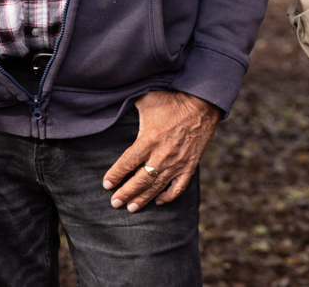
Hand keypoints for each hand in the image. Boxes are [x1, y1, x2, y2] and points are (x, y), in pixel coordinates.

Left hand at [101, 91, 221, 211]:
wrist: (202, 103)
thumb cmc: (172, 100)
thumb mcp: (146, 100)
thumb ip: (130, 108)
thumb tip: (114, 105)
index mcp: (149, 139)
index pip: (127, 163)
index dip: (115, 175)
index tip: (106, 184)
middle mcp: (162, 154)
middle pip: (140, 180)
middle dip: (125, 193)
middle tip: (115, 203)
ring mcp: (177, 163)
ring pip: (157, 187)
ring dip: (143, 199)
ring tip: (131, 208)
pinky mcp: (190, 166)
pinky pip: (178, 187)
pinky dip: (168, 197)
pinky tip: (158, 201)